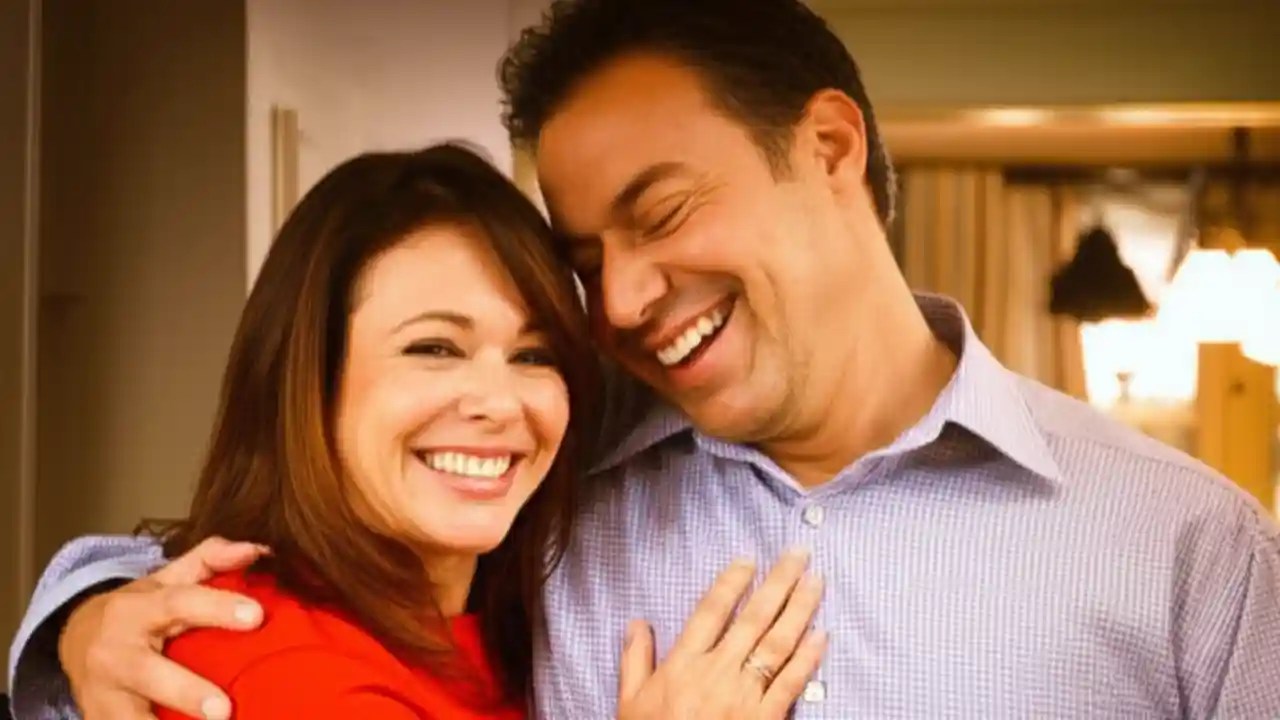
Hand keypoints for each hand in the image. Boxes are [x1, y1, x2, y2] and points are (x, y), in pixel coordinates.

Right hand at [59, 537, 269, 719]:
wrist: (74, 641)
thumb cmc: (137, 610)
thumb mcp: (167, 580)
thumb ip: (210, 559)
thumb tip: (257, 548)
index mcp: (136, 610)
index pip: (179, 603)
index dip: (218, 607)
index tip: (256, 616)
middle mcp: (115, 652)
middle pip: (149, 673)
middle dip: (185, 691)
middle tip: (224, 710)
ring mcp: (103, 693)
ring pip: (129, 718)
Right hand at [617, 547, 826, 719]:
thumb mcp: (629, 702)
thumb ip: (634, 660)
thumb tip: (636, 623)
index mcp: (683, 664)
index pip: (711, 611)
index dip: (732, 582)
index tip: (749, 559)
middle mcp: (716, 672)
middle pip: (753, 618)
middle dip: (778, 582)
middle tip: (799, 554)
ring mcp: (744, 696)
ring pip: (777, 643)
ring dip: (800, 609)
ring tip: (816, 582)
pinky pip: (790, 684)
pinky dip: (808, 659)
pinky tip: (821, 635)